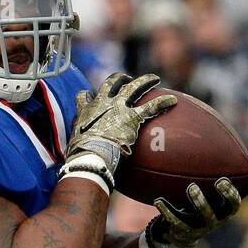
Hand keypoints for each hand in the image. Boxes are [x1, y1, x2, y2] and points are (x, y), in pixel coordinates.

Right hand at [62, 72, 176, 186]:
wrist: (91, 157)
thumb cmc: (81, 159)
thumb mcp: (74, 150)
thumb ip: (79, 150)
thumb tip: (78, 168)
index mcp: (85, 112)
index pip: (83, 97)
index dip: (86, 96)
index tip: (89, 97)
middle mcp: (102, 104)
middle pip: (111, 83)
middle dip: (119, 79)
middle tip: (125, 79)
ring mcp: (118, 108)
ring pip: (134, 88)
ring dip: (145, 81)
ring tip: (154, 79)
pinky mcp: (132, 117)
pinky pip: (151, 107)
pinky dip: (163, 103)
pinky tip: (173, 101)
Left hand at [143, 160, 247, 247]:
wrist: (181, 234)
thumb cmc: (199, 207)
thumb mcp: (210, 195)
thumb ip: (219, 178)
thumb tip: (231, 149)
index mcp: (226, 207)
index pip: (245, 194)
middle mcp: (219, 217)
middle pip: (230, 208)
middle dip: (227, 195)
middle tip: (222, 181)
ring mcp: (203, 226)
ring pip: (205, 215)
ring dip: (199, 201)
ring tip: (192, 188)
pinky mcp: (185, 231)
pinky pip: (176, 220)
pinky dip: (167, 210)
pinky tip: (158, 201)